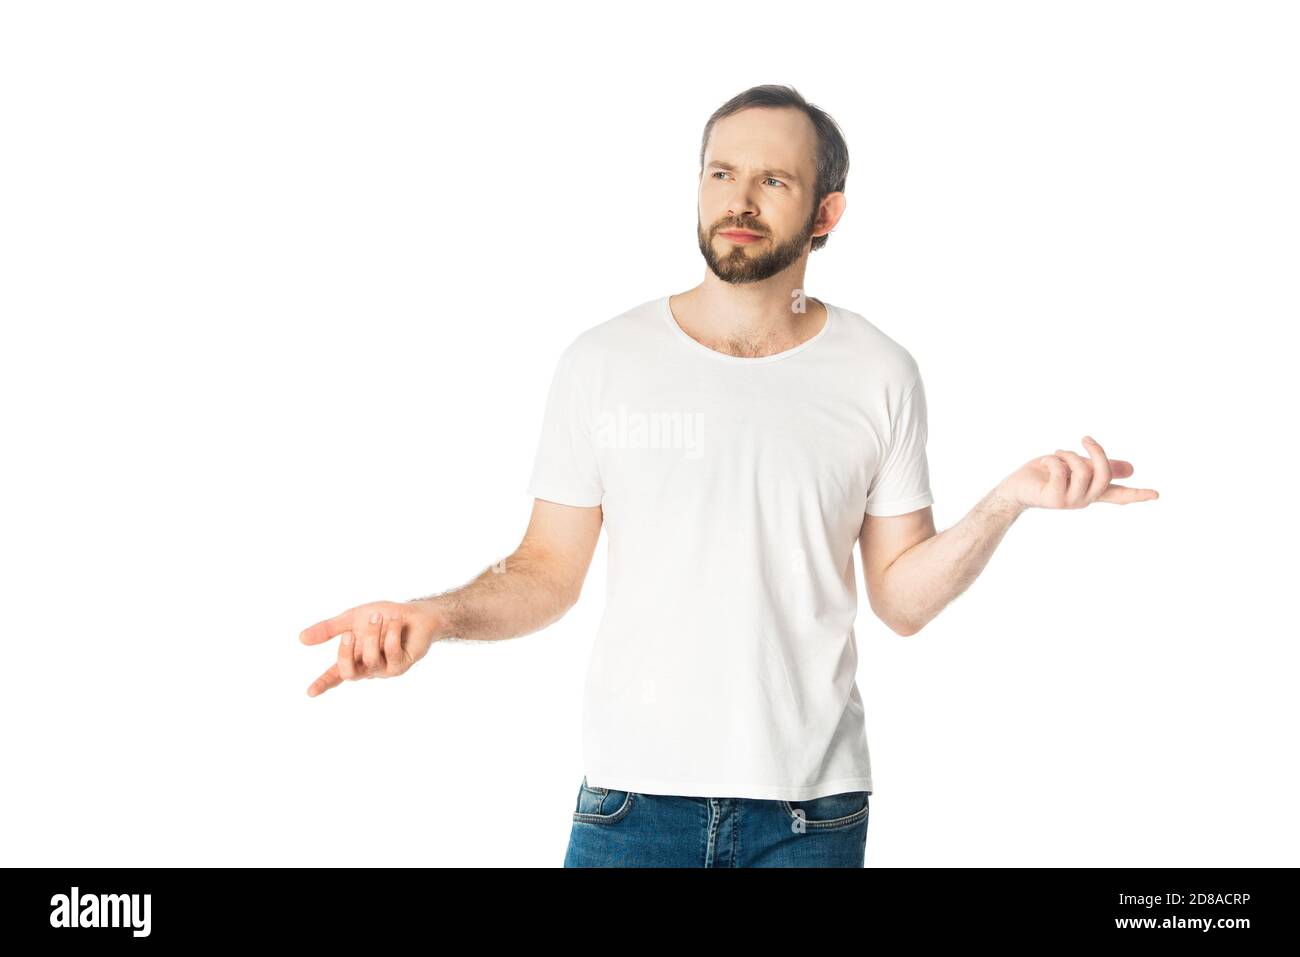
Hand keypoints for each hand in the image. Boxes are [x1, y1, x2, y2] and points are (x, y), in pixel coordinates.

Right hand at [299, 600, 442, 696]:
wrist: (414, 612)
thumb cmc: (384, 617)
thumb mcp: (352, 618)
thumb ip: (329, 629)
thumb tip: (301, 638)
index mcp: (354, 658)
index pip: (335, 674)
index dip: (322, 683)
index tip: (310, 692)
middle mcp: (368, 667)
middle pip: (349, 672)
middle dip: (346, 652)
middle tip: (349, 633)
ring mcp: (385, 669)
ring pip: (370, 658)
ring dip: (372, 633)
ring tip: (378, 617)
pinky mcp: (402, 665)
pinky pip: (391, 652)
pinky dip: (392, 632)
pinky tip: (397, 621)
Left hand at [996, 435, 1158, 509]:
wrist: (1014, 489)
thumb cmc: (1044, 475)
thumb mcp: (1075, 466)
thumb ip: (1100, 467)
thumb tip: (1132, 469)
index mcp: (1091, 492)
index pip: (1118, 495)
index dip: (1137, 494)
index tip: (1157, 494)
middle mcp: (1084, 499)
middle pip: (1104, 475)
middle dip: (1097, 452)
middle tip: (1085, 438)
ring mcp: (1070, 501)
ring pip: (1082, 470)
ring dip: (1068, 455)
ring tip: (1055, 456)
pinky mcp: (1054, 499)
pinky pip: (1061, 470)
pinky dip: (1052, 460)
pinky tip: (1044, 464)